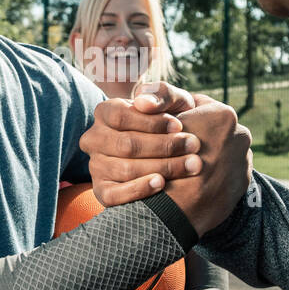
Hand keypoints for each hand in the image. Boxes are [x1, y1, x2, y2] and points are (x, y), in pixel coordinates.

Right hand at [80, 81, 202, 205]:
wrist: (174, 153)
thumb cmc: (171, 121)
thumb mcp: (173, 102)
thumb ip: (161, 94)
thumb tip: (143, 103)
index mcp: (105, 112)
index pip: (121, 116)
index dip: (152, 122)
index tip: (180, 125)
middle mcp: (94, 139)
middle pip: (125, 144)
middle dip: (163, 146)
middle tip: (193, 146)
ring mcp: (96, 166)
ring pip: (124, 169)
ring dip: (162, 167)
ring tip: (191, 165)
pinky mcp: (102, 190)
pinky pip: (114, 195)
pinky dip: (138, 190)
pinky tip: (161, 184)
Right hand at [163, 99, 252, 235]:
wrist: (171, 212)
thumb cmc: (162, 164)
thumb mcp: (158, 127)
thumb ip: (165, 110)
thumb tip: (158, 104)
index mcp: (223, 115)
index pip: (198, 103)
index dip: (178, 113)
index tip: (166, 126)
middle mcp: (240, 134)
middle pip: (212, 128)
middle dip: (195, 134)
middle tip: (173, 147)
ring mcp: (244, 161)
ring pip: (220, 151)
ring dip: (205, 155)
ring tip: (182, 166)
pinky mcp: (242, 184)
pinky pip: (225, 172)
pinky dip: (213, 174)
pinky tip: (193, 180)